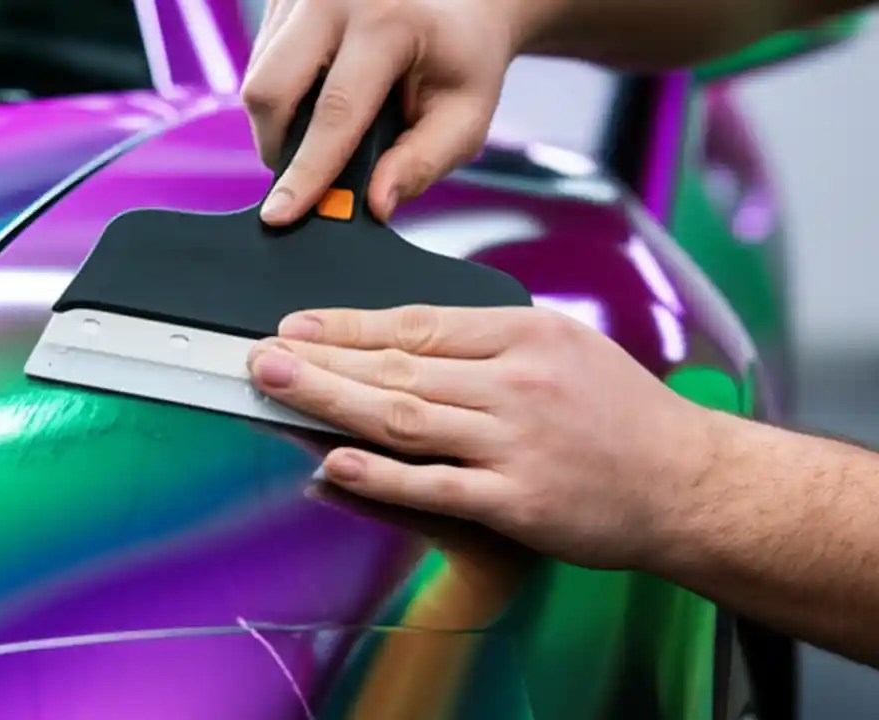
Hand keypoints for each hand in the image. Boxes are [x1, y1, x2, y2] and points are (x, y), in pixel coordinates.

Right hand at [243, 0, 536, 224]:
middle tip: (308, 171)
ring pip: (257, 78)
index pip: (334, 112)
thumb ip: (423, 162)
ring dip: (281, 120)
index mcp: (389, 20)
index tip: (280, 215)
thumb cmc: (461, 57)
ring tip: (330, 120)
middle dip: (277, 146)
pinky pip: (259, 61)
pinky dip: (282, 93)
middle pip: (270, 89)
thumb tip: (375, 203)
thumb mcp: (466, 114)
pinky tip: (320, 87)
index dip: (306, 172)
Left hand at [246, 305, 720, 570]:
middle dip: (321, 359)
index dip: (347, 325)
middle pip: (398, 366)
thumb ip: (486, 340)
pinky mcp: (518, 500)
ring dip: (332, 402)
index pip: (416, 323)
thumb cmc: (622, 413)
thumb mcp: (562, 346)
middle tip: (262, 354)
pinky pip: (435, 485)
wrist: (690, 482)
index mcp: (525, 333)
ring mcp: (516, 442)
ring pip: (405, 417)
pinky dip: (380, 476)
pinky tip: (332, 462)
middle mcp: (517, 382)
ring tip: (278, 389)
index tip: (297, 325)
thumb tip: (400, 338)